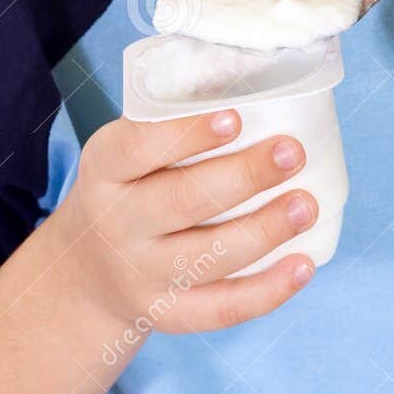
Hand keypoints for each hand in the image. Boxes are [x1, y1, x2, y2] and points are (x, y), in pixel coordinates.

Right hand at [56, 108, 317, 334]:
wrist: (86, 271)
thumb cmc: (129, 188)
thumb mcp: (125, 150)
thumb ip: (170, 123)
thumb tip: (251, 80)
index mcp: (105, 170)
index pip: (138, 148)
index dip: (187, 134)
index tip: (236, 118)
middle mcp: (117, 224)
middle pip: (182, 202)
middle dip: (244, 177)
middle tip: (292, 152)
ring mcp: (142, 274)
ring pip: (208, 256)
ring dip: (265, 230)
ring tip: (307, 204)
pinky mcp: (167, 313)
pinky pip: (220, 308)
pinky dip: (267, 291)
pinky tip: (304, 265)